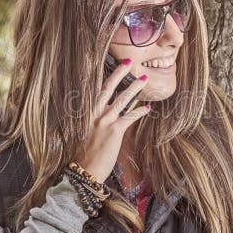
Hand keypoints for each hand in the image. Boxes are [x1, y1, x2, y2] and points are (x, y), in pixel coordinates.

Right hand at [72, 59, 150, 182]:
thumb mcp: (84, 132)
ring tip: (144, 79)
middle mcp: (94, 113)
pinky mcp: (114, 131)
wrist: (83, 170)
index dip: (105, 76)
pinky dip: (140, 111)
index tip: (113, 65)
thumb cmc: (83, 154)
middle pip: (108, 87)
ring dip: (135, 88)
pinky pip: (130, 117)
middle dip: (119, 73)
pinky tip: (148, 107)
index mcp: (85, 112)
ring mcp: (104, 121)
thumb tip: (106, 112)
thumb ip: (94, 119)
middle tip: (129, 62)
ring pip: (122, 99)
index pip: (96, 89)